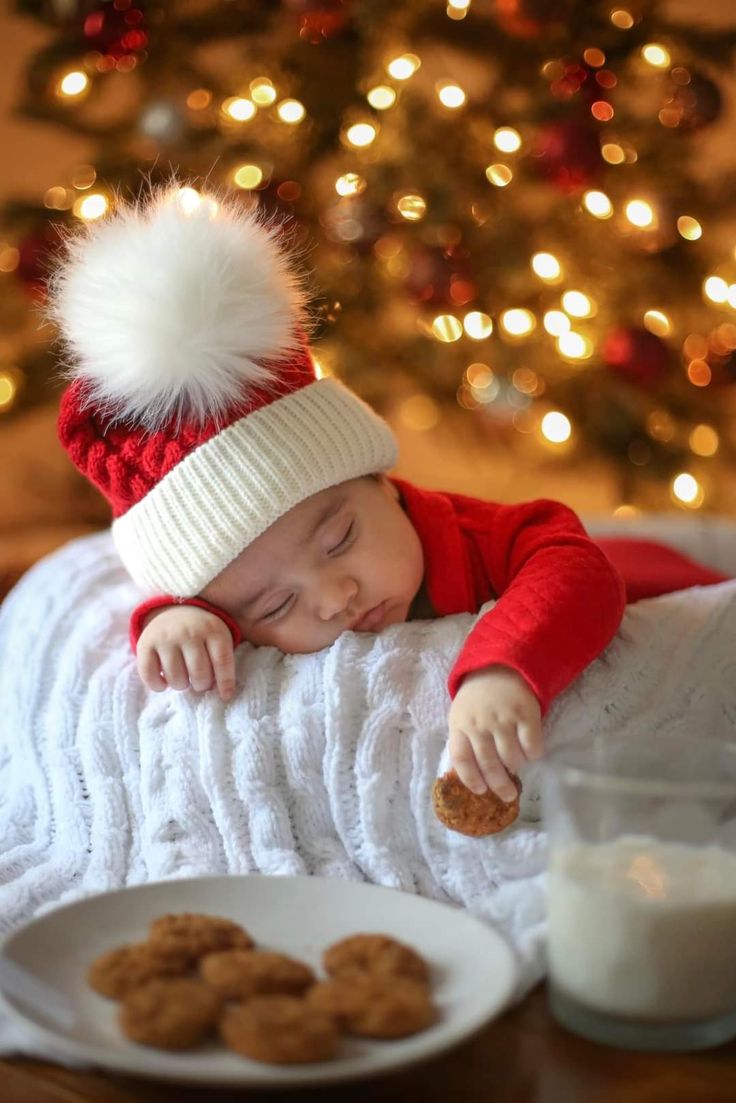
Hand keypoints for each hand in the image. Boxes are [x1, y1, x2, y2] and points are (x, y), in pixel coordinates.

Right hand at [136, 606, 235, 700]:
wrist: (174, 612)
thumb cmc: (201, 634)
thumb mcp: (218, 637)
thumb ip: (222, 660)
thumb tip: (224, 693)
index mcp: (212, 629)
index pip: (222, 659)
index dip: (225, 681)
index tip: (225, 696)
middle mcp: (189, 632)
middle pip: (199, 672)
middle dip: (202, 685)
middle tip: (199, 682)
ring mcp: (166, 638)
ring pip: (176, 677)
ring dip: (181, 685)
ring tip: (184, 678)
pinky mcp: (145, 644)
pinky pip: (149, 675)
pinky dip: (157, 685)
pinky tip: (164, 682)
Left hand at [447, 665, 542, 800]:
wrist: (500, 667)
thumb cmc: (479, 699)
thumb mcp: (462, 716)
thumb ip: (464, 741)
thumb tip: (472, 776)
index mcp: (460, 726)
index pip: (461, 759)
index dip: (470, 779)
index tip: (481, 791)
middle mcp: (480, 725)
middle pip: (489, 765)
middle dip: (499, 786)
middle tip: (508, 795)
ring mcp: (503, 720)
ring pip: (512, 758)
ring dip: (517, 766)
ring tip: (517, 762)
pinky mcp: (525, 715)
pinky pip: (532, 746)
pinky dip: (534, 754)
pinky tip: (531, 751)